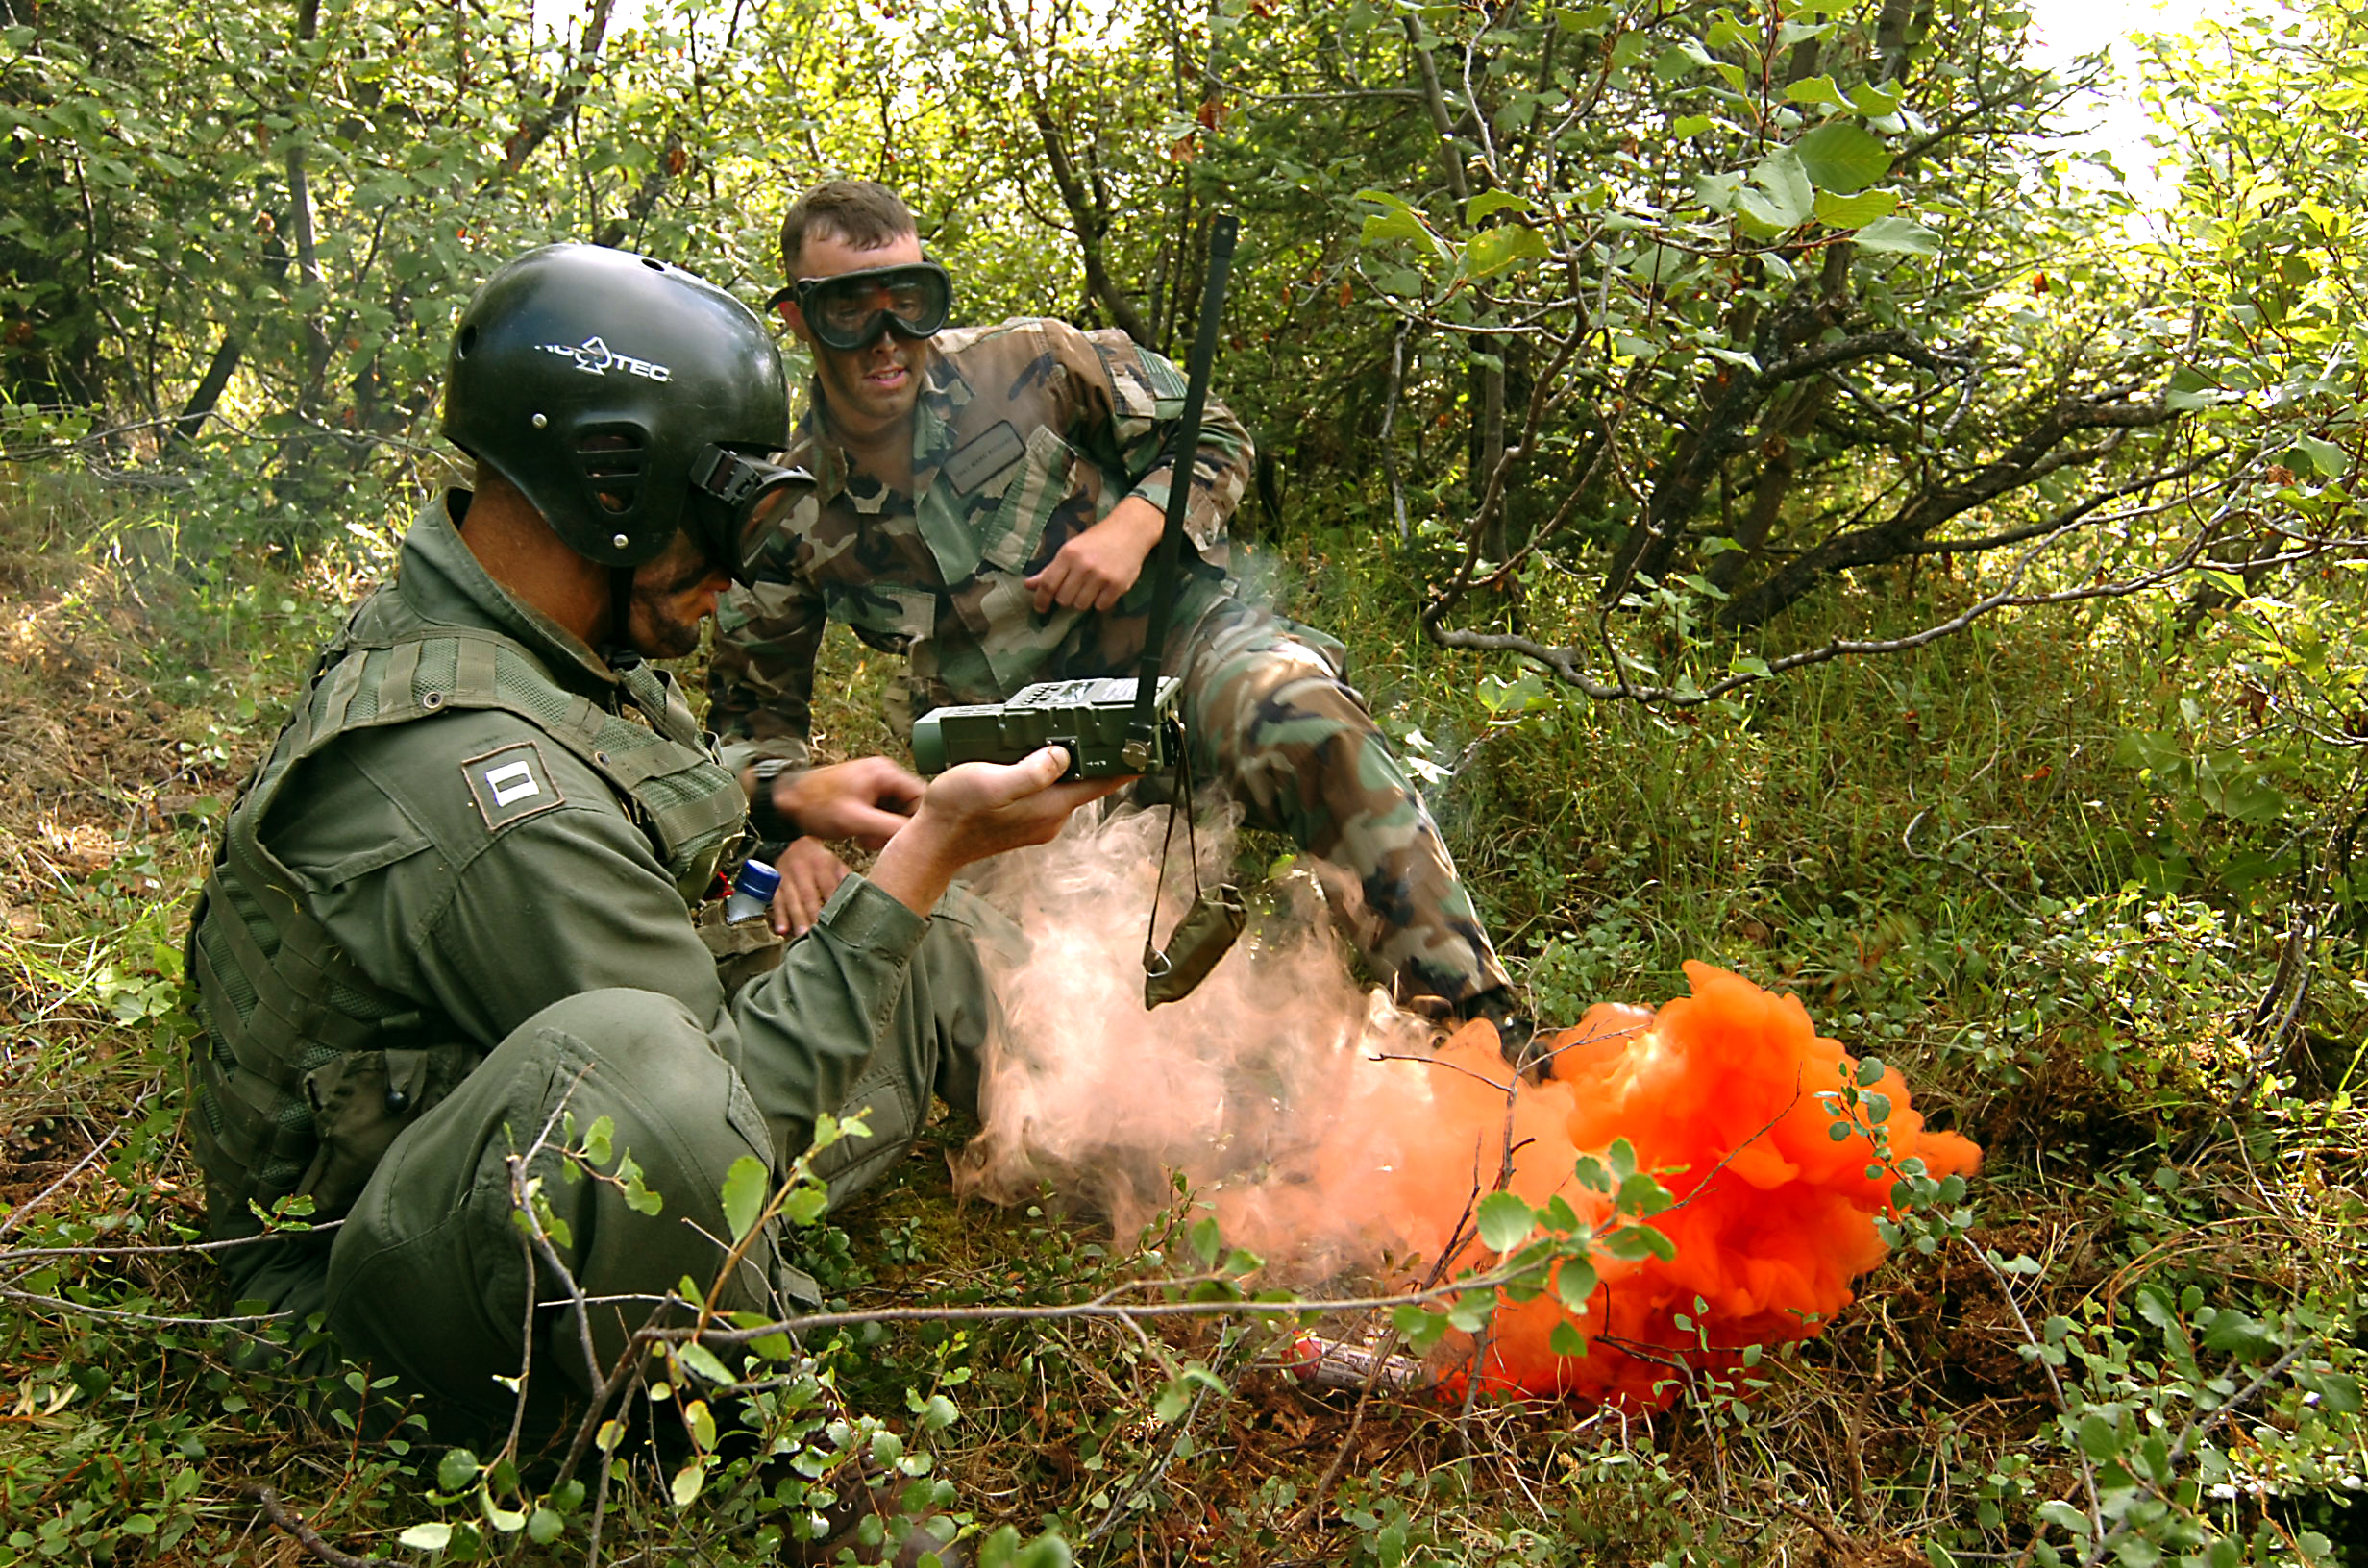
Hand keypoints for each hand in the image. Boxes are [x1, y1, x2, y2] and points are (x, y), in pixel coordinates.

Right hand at [769, 837, 851, 937]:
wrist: (792, 843)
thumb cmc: (818, 859)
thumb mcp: (835, 863)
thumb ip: (846, 879)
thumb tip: (862, 896)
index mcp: (821, 864)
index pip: (828, 886)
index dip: (833, 902)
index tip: (838, 920)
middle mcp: (802, 870)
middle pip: (808, 895)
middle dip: (813, 914)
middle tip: (818, 931)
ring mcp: (786, 878)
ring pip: (791, 900)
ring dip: (797, 918)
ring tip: (802, 934)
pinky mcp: (775, 885)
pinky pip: (776, 902)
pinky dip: (779, 917)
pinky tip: (782, 930)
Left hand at [771, 757, 923, 848]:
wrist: (787, 802)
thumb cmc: (814, 805)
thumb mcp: (856, 820)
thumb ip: (890, 827)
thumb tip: (918, 839)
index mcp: (885, 772)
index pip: (922, 796)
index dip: (918, 821)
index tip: (908, 840)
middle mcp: (884, 774)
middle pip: (910, 805)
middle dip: (898, 828)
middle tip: (881, 842)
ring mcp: (875, 783)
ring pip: (897, 812)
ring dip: (886, 830)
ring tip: (867, 840)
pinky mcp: (866, 794)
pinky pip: (883, 812)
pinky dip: (876, 827)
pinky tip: (862, 836)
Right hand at [867, 746, 1127, 915]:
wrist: (932, 844)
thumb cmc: (957, 813)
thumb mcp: (992, 783)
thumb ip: (1030, 772)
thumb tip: (1063, 755)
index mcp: (1051, 807)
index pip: (1102, 782)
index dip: (1127, 763)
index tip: (1149, 745)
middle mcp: (1052, 817)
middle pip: (1087, 781)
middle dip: (1096, 755)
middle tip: (1102, 722)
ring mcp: (1039, 822)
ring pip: (1065, 786)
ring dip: (1068, 762)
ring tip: (1064, 733)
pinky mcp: (1025, 821)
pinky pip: (1048, 792)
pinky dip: (1049, 773)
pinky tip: (1032, 757)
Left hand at [1024, 496, 1163, 614]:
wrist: (1130, 531)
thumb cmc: (1097, 541)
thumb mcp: (1070, 550)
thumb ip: (1050, 570)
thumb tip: (1028, 585)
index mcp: (1068, 554)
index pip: (1048, 584)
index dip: (1041, 600)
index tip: (1040, 609)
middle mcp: (1083, 565)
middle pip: (1063, 599)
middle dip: (1066, 598)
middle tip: (1074, 588)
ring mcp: (1101, 576)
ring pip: (1081, 605)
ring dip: (1083, 601)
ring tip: (1090, 587)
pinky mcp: (1118, 585)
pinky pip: (1101, 606)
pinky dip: (1100, 602)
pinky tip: (1103, 589)